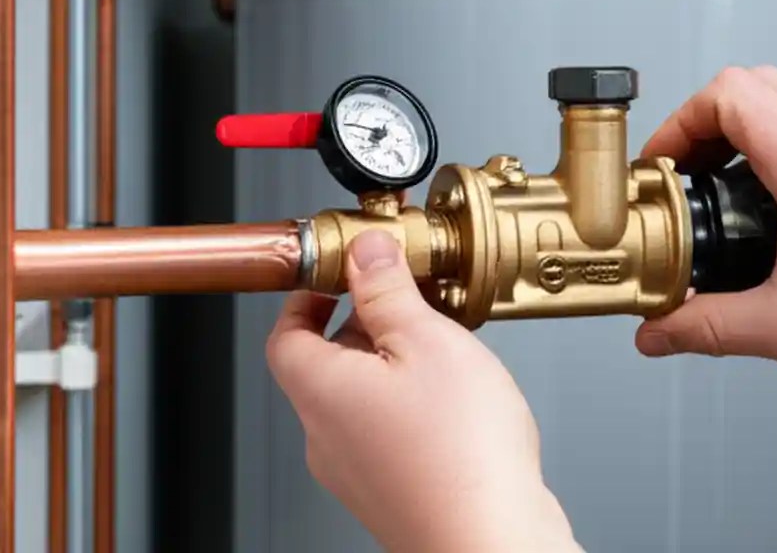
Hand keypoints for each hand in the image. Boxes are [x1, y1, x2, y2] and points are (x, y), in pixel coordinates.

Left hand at [266, 229, 581, 552]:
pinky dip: (414, 405)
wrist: (490, 542)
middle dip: (368, 324)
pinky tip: (459, 401)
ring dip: (396, 365)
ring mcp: (357, 472)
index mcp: (320, 390)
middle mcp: (326, 436)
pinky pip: (389, 433)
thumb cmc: (460, 457)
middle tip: (411, 301)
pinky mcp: (391, 492)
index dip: (308, 297)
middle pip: (327, 363)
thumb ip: (390, 291)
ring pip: (362, 398)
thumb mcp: (428, 340)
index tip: (340, 274)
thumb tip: (365, 252)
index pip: (285, 333)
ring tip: (445, 350)